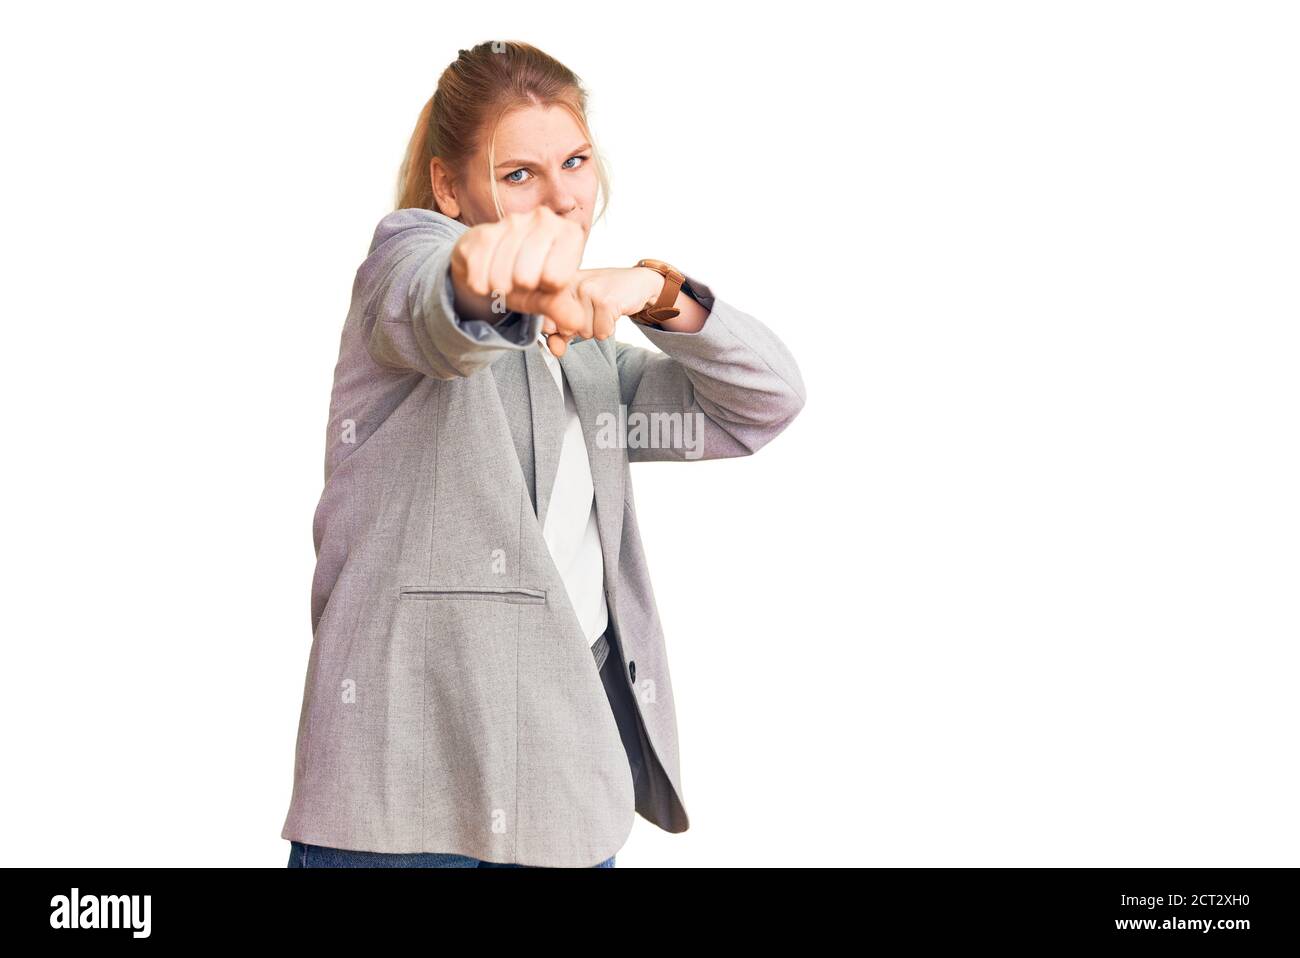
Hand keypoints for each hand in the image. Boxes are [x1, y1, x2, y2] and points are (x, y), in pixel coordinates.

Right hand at [449, 207, 588, 345]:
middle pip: (525, 277)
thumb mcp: (550, 294)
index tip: (547, 281)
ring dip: (500, 288)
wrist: (496, 263)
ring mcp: (512, 221)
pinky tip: (489, 276)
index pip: (555, 278)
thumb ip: (562, 306)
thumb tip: (576, 322)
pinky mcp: (482, 233)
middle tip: (523, 281)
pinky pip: (479, 277)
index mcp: (569, 233)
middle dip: (521, 288)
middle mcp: (543, 219)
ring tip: (507, 279)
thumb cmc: (530, 277)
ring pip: (501, 277)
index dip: (548, 288)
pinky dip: (482, 286)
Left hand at [537, 266, 663, 357]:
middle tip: (593, 311)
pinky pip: (602, 333)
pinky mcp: (605, 301)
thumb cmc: (604, 297)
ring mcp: (587, 291)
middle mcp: (569, 285)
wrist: (636, 282)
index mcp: (557, 286)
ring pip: (586, 333)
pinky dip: (610, 328)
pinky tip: (614, 311)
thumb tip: (555, 349)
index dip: (559, 328)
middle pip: (567, 330)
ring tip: (604, 309)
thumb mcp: (578, 311)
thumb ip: (561, 331)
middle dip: (582, 327)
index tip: (572, 319)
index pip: (545, 321)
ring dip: (598, 327)